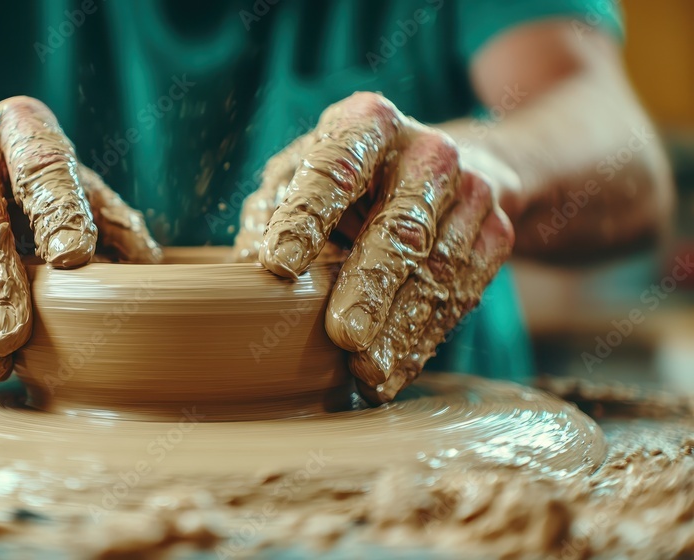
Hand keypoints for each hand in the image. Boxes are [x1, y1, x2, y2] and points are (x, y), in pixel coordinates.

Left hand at [235, 93, 515, 403]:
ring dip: (401, 327)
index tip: (278, 265)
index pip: (335, 168)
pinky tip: (395, 370)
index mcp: (367, 123)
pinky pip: (462, 294)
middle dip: (371, 285)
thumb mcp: (303, 173)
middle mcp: (427, 151)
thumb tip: (242, 272)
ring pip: (437, 269)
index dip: (306, 217)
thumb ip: (271, 213)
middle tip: (342, 336)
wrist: (445, 165)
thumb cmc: (348, 174)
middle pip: (399, 226)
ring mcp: (471, 191)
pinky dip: (425, 338)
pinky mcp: (496, 232)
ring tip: (366, 372)